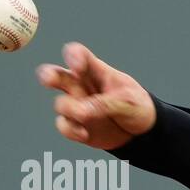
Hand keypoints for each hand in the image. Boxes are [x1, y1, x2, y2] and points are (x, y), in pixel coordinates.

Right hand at [36, 42, 155, 150]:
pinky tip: (84, 133)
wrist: (141, 133)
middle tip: (48, 79)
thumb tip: (81, 112)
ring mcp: (76, 105)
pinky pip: (64, 125)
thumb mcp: (127, 101)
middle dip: (48, 75)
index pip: (80, 56)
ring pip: (60, 104)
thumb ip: (104, 104)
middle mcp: (80, 85)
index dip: (74, 56)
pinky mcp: (75, 124)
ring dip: (70, 109)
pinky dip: (71, 130)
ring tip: (85, 115)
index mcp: (96, 71)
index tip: (77, 66)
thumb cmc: (136, 107)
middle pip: (56, 75)